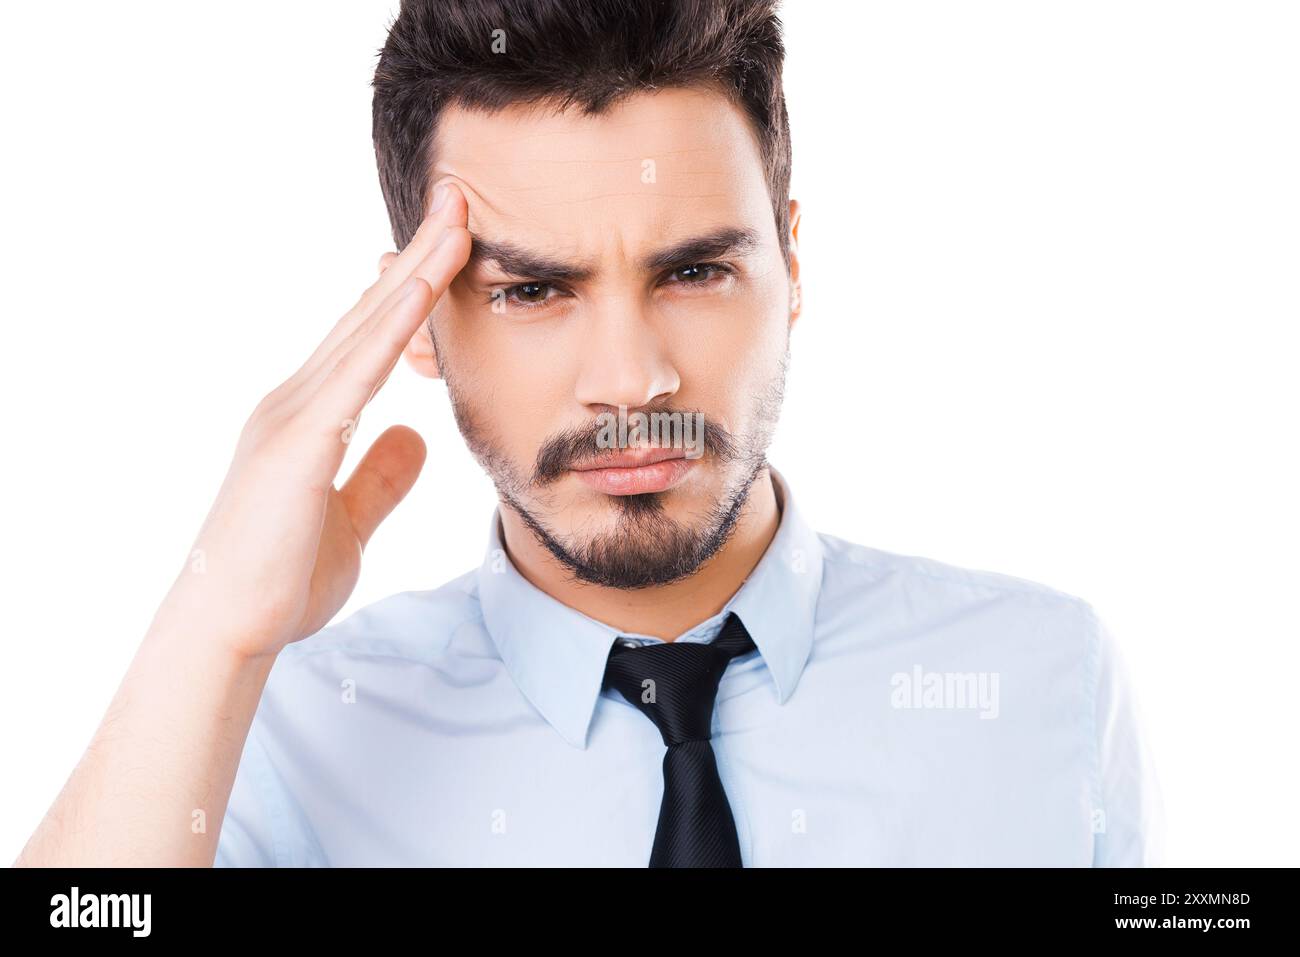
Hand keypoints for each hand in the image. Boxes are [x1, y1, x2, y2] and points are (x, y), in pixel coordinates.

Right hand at [159, 184, 471, 660]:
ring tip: (456, 217)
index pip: (370, 338)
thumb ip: (380, 476)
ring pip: (366, 328)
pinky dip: (392, 328)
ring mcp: (293, 415)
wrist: (229, 629)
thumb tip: (413, 436)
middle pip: (370, 314)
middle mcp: (298, 400)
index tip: (451, 245)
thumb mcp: (351, 521)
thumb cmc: (280, 580)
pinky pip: (355, 373)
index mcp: (311, 416)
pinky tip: (423, 289)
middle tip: (459, 198)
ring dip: (415, 271)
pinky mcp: (297, 443)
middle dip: (418, 255)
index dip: (410, 290)